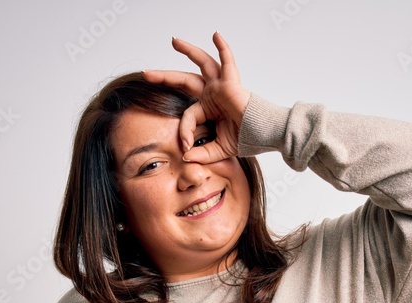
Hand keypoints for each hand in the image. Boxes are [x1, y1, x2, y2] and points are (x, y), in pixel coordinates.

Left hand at [142, 32, 250, 163]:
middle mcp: (213, 94)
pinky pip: (227, 61)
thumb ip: (202, 153)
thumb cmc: (246, 139)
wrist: (265, 136)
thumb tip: (186, 158)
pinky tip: (215, 35)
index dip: (185, 131)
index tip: (186, 146)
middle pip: (185, 81)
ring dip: (188, 51)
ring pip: (202, 63)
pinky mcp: (231, 83)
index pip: (188, 116)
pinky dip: (223, 48)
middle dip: (165, 77)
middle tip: (146, 74)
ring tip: (173, 41)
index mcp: (209, 109)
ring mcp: (221, 86)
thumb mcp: (218, 149)